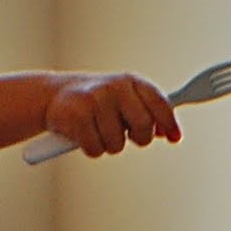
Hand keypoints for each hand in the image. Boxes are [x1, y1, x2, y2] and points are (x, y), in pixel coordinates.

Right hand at [42, 72, 180, 157]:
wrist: (55, 95)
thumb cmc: (98, 101)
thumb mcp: (125, 100)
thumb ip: (148, 113)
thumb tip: (171, 134)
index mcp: (131, 81)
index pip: (159, 102)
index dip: (170, 122)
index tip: (175, 137)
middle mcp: (115, 87)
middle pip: (144, 126)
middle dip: (139, 138)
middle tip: (126, 134)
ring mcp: (94, 100)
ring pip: (117, 144)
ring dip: (110, 145)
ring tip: (99, 130)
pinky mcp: (76, 117)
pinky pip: (96, 149)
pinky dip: (92, 148)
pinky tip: (84, 135)